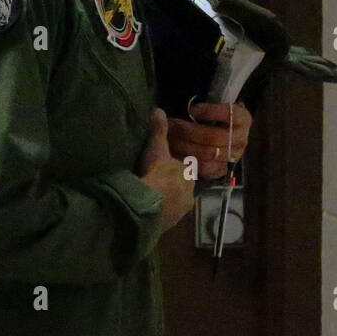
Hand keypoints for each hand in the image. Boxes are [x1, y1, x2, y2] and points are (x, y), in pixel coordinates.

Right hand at [138, 108, 193, 231]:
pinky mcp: (168, 226)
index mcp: (189, 175)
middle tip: (157, 182)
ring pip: (175, 204)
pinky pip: (164, 218)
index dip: (177, 167)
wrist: (147, 206)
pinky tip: (147, 211)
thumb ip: (158, 130)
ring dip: (166, 201)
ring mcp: (179, 212)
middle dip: (173, 185)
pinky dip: (158, 214)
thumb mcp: (156, 149)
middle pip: (182, 188)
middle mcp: (189, 194)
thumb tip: (158, 109)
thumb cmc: (156, 174)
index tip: (166, 167)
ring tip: (150, 198)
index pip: (187, 169)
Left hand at [167, 100, 251, 179]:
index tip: (192, 110)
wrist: (216, 136)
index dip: (210, 112)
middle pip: (214, 137)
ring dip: (184, 145)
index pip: (230, 114)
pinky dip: (187, 160)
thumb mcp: (211, 108)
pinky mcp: (222, 169)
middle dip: (189, 131)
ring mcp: (233, 156)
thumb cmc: (211, 118)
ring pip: (207, 153)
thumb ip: (201, 108)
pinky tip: (175, 152)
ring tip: (169, 137)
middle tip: (172, 125)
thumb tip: (171, 112)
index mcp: (243, 119)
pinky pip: (204, 167)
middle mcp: (241, 139)